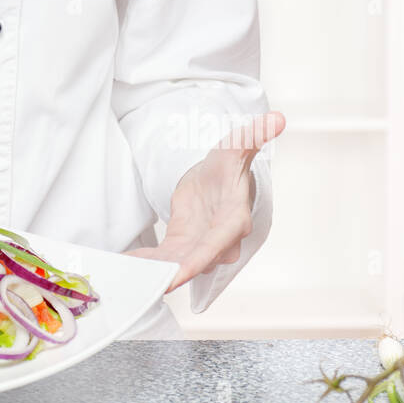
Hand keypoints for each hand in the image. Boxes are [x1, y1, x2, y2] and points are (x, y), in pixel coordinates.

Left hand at [125, 110, 285, 291]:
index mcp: (233, 221)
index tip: (177, 275)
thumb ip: (253, 135)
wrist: (218, 178)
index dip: (196, 261)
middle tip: (145, 283)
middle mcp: (219, 242)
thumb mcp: (237, 146)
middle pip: (193, 264)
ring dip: (154, 273)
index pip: (214, 246)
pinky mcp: (182, 246)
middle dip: (171, 275)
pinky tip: (126, 265)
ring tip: (127, 276)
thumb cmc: (230, 164)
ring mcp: (199, 247)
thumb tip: (277, 118)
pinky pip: (163, 259)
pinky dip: (146, 264)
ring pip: (175, 266)